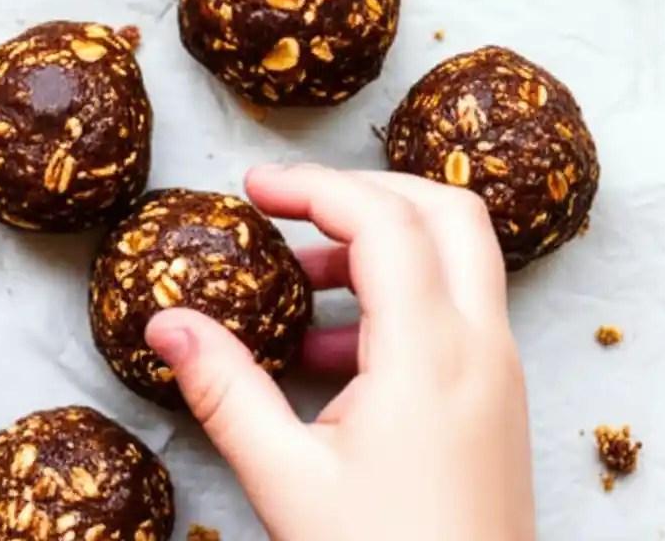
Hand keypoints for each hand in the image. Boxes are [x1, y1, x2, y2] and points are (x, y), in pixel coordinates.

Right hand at [146, 165, 533, 540]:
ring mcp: (497, 374)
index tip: (252, 188)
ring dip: (382, 246)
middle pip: (447, 211)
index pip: (384, 221)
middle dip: (365, 190)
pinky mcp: (494, 402)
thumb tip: (167, 322)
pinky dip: (398, 298)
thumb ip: (224, 390)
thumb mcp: (285, 478)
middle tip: (292, 205)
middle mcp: (481, 349)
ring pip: (457, 259)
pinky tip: (330, 354)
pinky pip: (454, 313)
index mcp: (431, 356)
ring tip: (300, 285)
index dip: (314, 186)